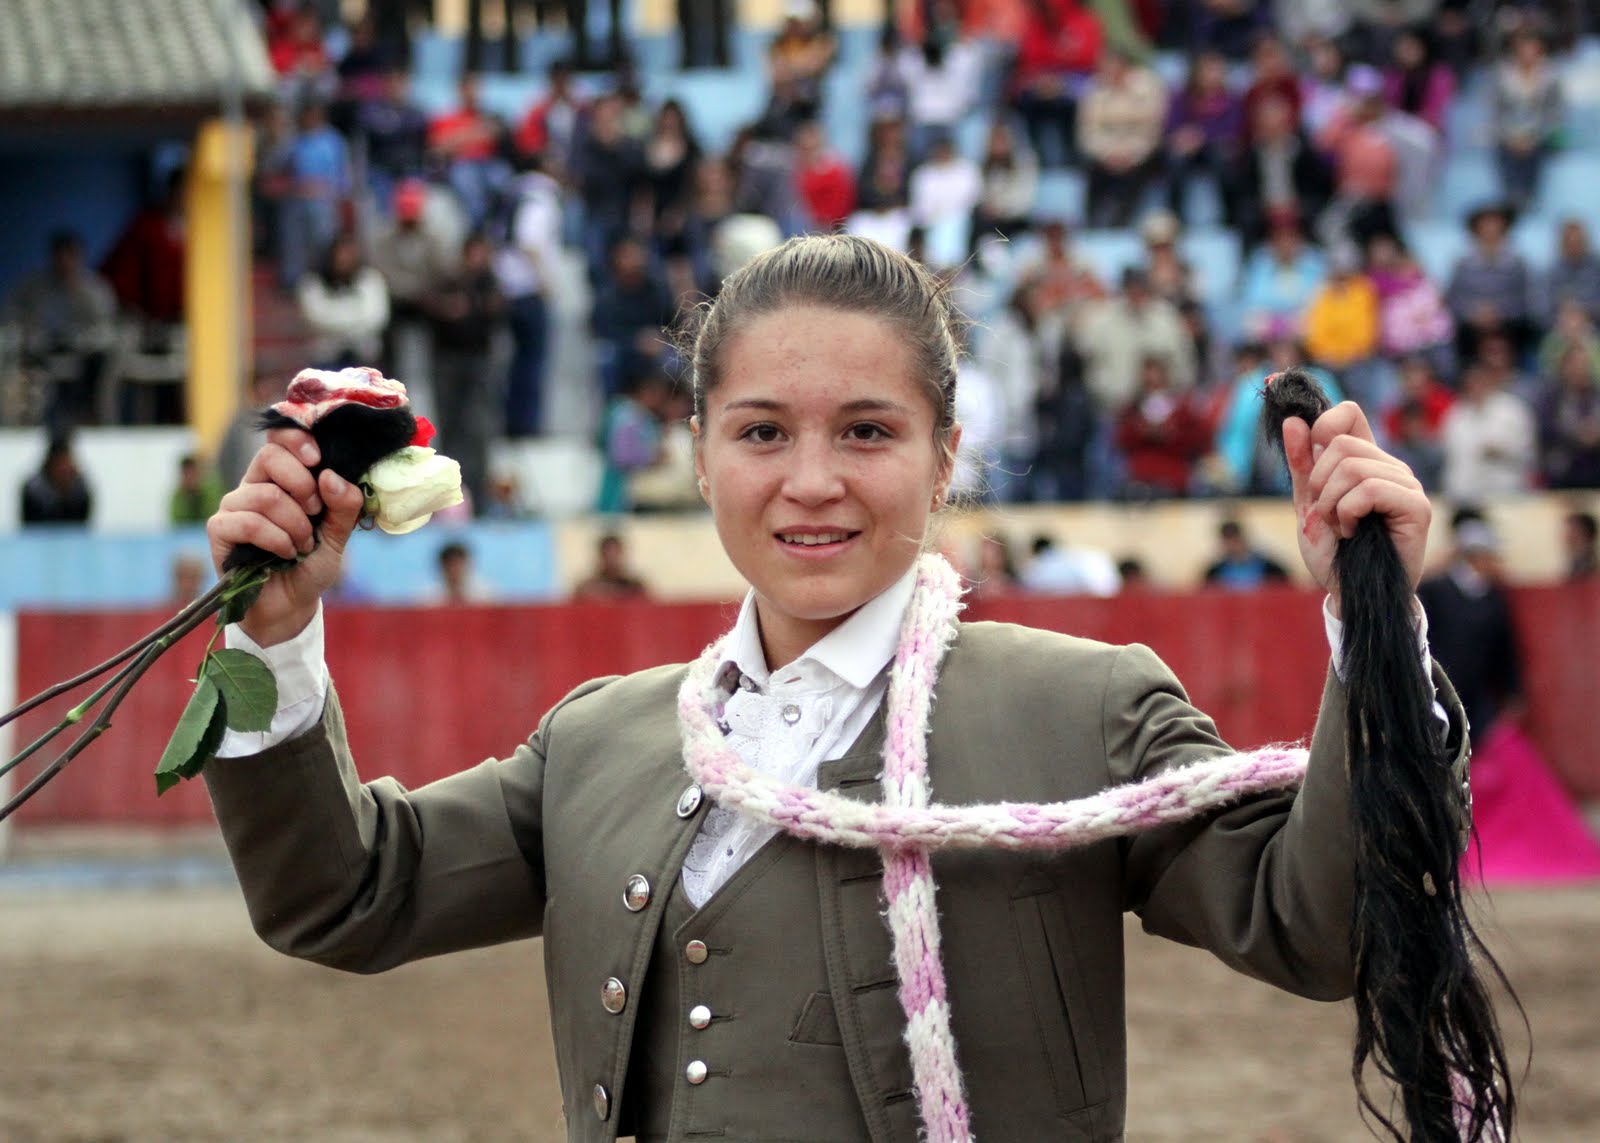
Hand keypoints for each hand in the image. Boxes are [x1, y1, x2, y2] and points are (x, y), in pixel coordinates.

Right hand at [206, 427, 366, 645]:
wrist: (290, 604)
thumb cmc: (311, 564)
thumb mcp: (339, 535)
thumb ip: (344, 506)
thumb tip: (331, 476)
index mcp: (282, 478)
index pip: (279, 439)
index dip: (296, 439)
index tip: (318, 458)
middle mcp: (255, 485)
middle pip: (270, 457)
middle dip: (303, 485)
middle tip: (314, 513)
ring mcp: (234, 506)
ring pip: (266, 496)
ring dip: (295, 525)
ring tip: (302, 546)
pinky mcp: (220, 530)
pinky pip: (247, 522)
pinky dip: (275, 540)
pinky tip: (284, 554)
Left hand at [1282, 401, 1430, 607]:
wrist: (1348, 592)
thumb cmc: (1333, 551)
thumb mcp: (1307, 503)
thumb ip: (1301, 465)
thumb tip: (1292, 421)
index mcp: (1365, 461)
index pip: (1348, 414)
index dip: (1322, 427)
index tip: (1309, 458)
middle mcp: (1389, 467)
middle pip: (1341, 444)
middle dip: (1318, 484)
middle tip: (1325, 514)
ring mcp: (1406, 484)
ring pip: (1352, 467)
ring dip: (1331, 504)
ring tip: (1340, 527)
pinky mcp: (1416, 506)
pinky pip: (1370, 489)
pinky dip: (1349, 513)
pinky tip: (1353, 533)